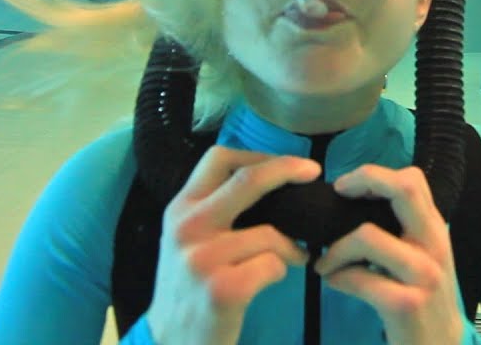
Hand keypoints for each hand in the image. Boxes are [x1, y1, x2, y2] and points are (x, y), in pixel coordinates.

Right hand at [147, 146, 320, 344]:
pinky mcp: (223, 289)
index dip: (258, 155)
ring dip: (291, 245)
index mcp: (180, 209)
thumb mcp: (188, 240)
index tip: (285, 164)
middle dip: (287, 170)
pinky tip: (275, 279)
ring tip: (295, 255)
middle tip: (312, 173)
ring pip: (270, 233)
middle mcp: (188, 227)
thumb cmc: (188, 289)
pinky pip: (273, 265)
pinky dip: (282, 271)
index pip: (219, 159)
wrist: (169, 343)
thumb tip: (273, 183)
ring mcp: (203, 259)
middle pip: (248, 180)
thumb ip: (216, 210)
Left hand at [313, 165, 464, 344]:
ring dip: (335, 248)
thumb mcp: (423, 258)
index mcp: (435, 230)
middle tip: (337, 194)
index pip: (413, 180)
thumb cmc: (425, 301)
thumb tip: (359, 203)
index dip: (376, 174)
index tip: (349, 188)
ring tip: (326, 262)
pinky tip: (333, 281)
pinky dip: (336, 277)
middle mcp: (434, 246)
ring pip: (367, 235)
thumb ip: (404, 230)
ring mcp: (423, 275)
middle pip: (403, 189)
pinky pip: (357, 277)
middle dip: (362, 181)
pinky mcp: (406, 304)